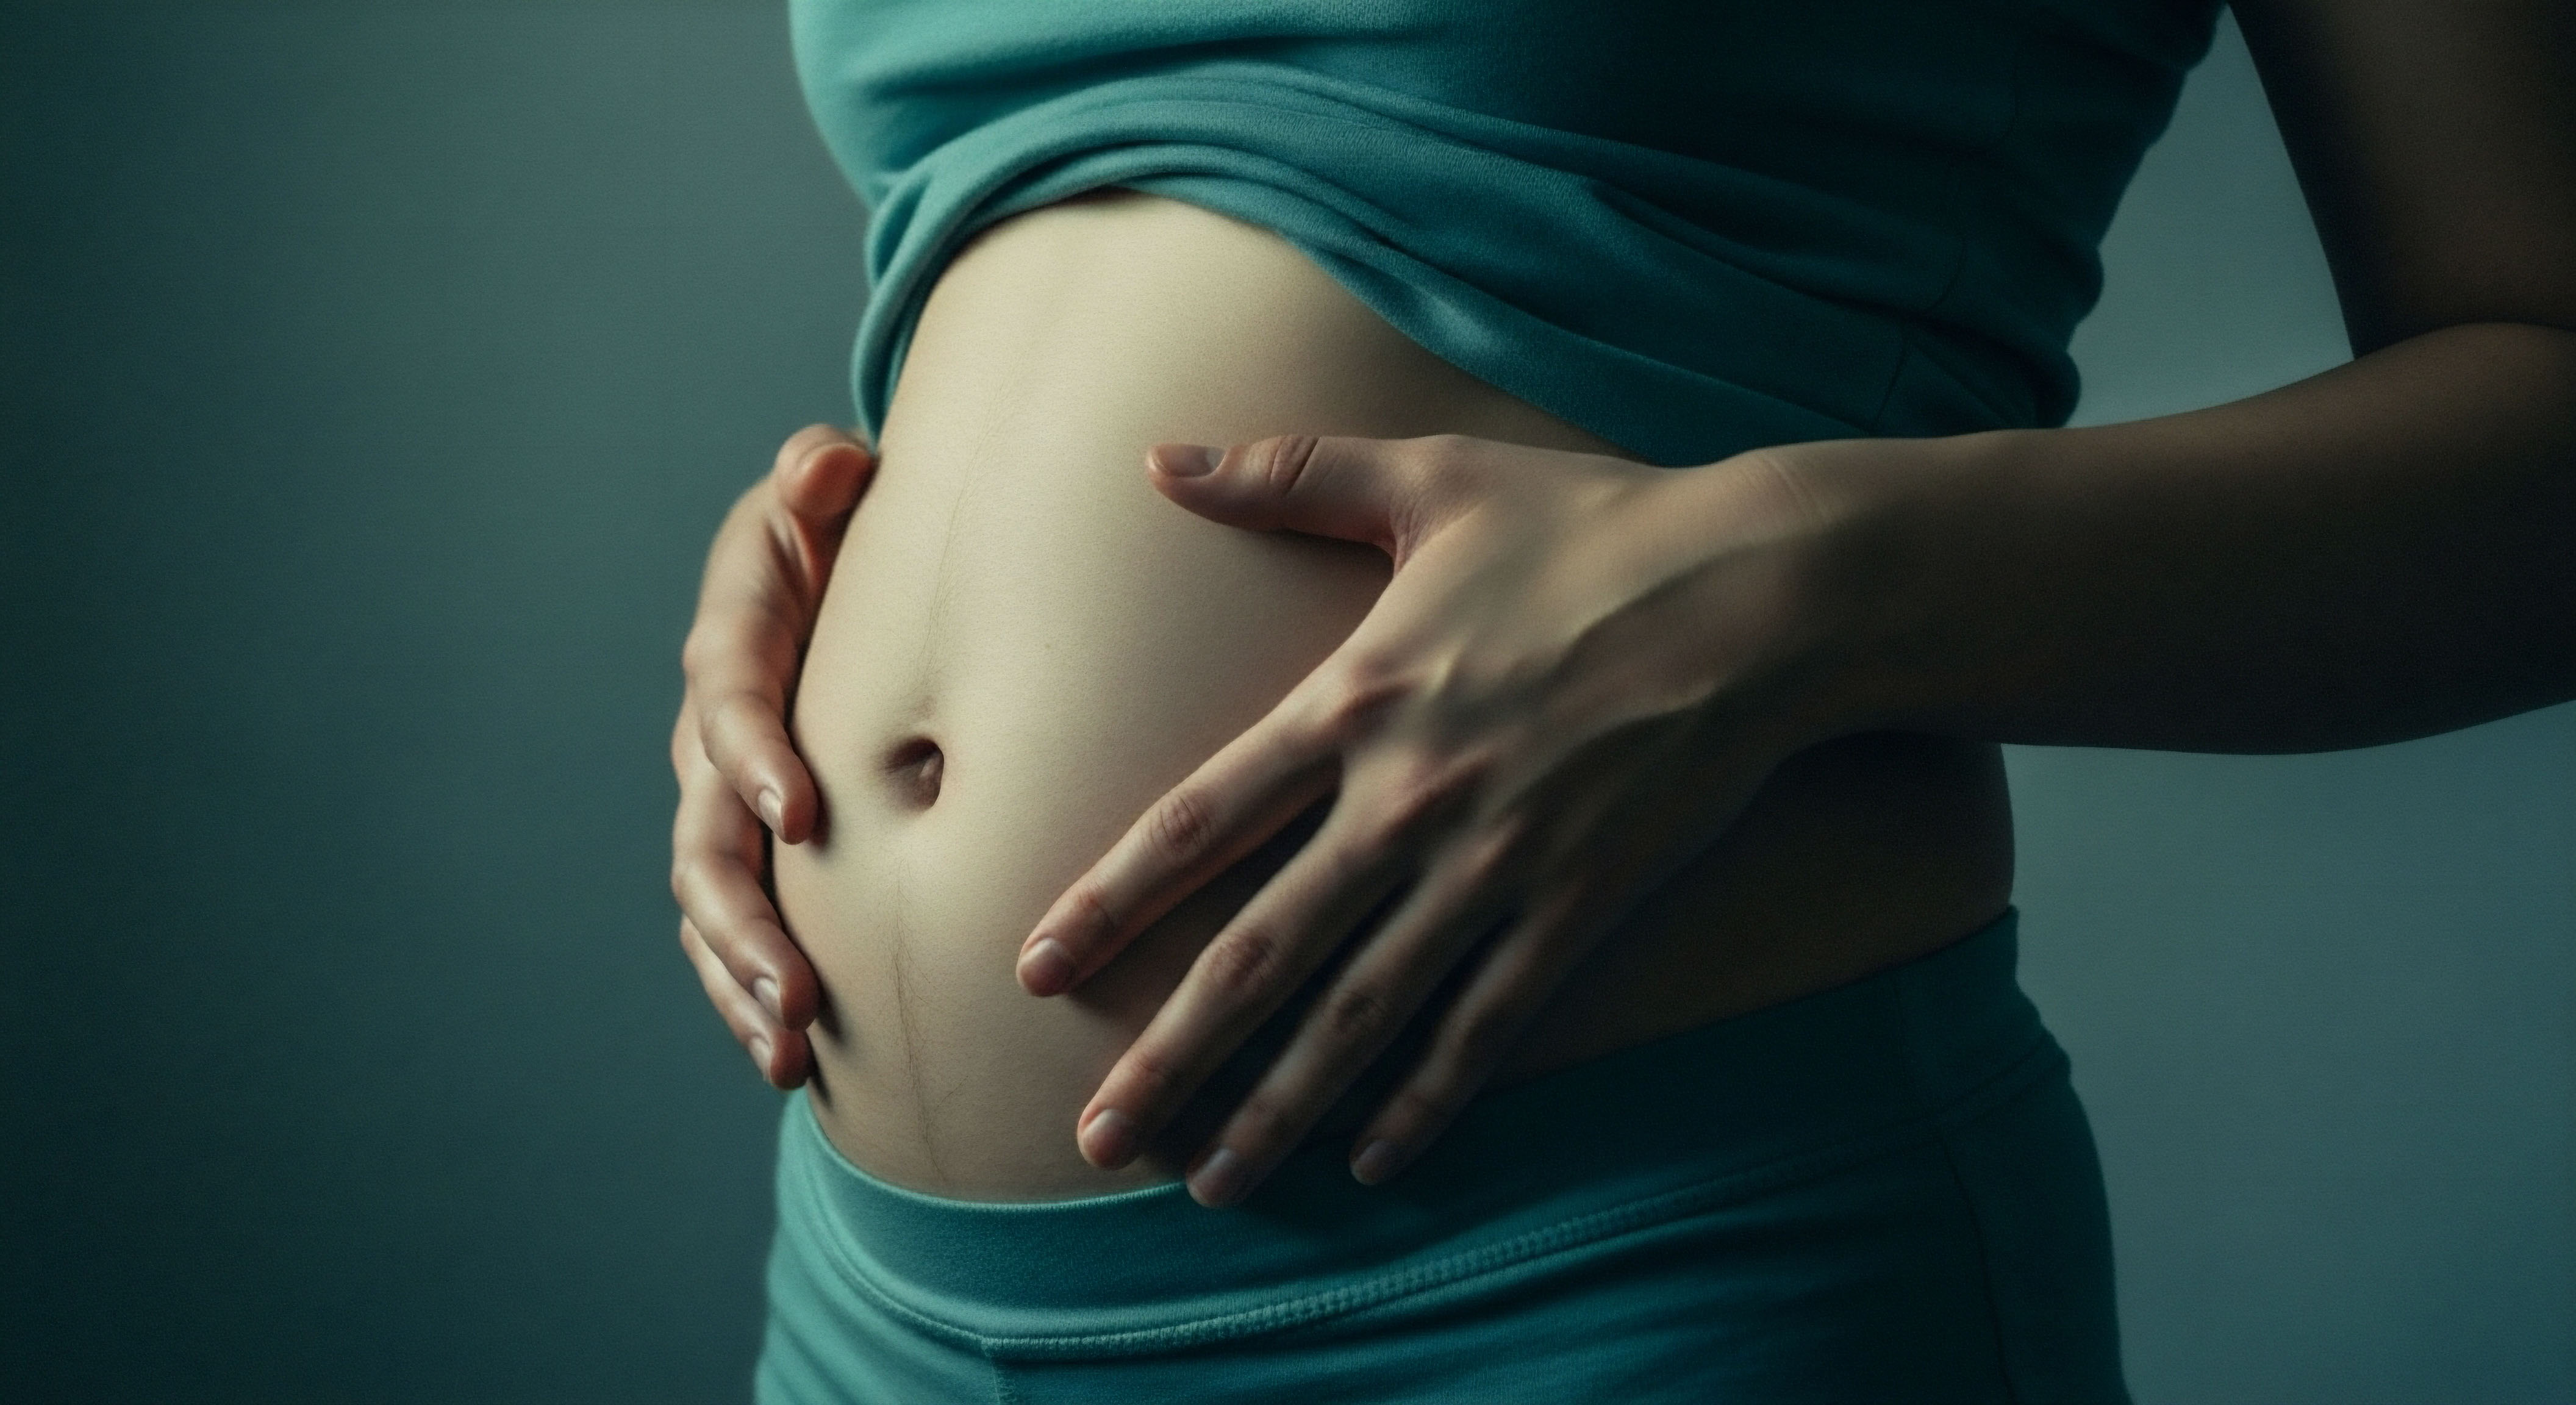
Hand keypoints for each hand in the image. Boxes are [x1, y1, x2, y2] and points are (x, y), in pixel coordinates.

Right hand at [672, 424, 873, 1088]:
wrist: (829, 567)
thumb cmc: (845, 525)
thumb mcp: (831, 487)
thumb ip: (823, 477)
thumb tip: (825, 466)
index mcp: (733, 641)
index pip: (729, 701)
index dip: (753, 755)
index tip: (800, 814)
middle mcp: (710, 734)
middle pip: (705, 837)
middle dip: (743, 919)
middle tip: (796, 990)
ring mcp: (718, 801)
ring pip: (711, 905)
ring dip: (744, 980)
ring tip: (789, 1051)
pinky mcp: (745, 848)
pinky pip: (730, 932)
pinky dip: (749, 996)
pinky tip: (790, 1063)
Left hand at [1017, 432, 1855, 1205]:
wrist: (1764, 592)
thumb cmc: (1596, 526)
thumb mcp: (1432, 476)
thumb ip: (1287, 472)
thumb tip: (1157, 453)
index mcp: (1354, 700)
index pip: (1196, 823)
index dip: (1107, 904)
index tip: (1032, 971)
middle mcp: (1407, 801)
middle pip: (1258, 954)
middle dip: (1170, 1056)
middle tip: (1098, 1139)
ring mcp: (1494, 867)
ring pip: (1360, 1016)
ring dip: (1278, 1108)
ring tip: (1210, 1185)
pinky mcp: (1578, 908)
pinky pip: (1484, 1026)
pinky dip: (1426, 1101)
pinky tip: (1372, 1159)